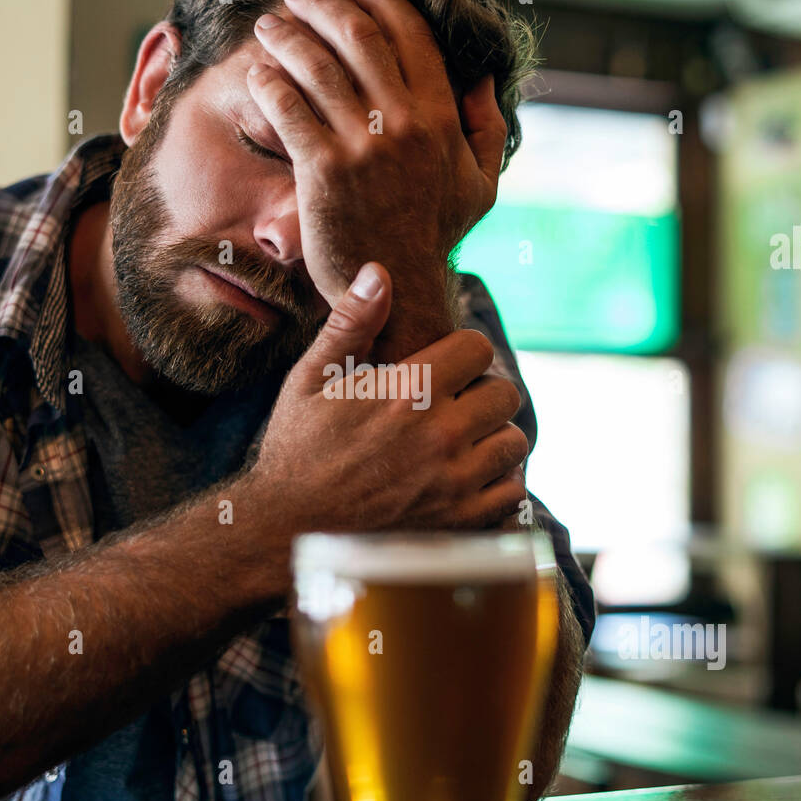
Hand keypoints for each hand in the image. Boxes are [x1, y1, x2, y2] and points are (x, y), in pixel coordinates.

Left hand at [246, 0, 507, 355]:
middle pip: (359, 36)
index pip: (411, 35)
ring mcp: (362, 145)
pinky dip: (270, 82)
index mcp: (442, 118)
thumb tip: (484, 80)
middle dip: (324, 5)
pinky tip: (259, 74)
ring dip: (289, 35)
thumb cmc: (433, 237)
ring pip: (318, 64)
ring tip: (270, 26)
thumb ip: (486, 129)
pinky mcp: (323, 170)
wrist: (397, 289)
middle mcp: (404, 123)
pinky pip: (289, 107)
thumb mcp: (481, 185)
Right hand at [249, 262, 528, 531]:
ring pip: (514, 442)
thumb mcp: (310, 379)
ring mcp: (454, 482)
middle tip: (456, 403)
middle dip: (482, 391)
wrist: (287, 528)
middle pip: (504, 393)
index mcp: (409, 392)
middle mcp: (441, 434)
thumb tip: (380, 272)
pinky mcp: (459, 522)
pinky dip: (498, 482)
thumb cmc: (297, 449)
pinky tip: (469, 476)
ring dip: (493, 436)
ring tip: (464, 440)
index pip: (477, 348)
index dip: (463, 351)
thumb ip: (351, 324)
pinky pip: (512, 491)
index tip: (446, 364)